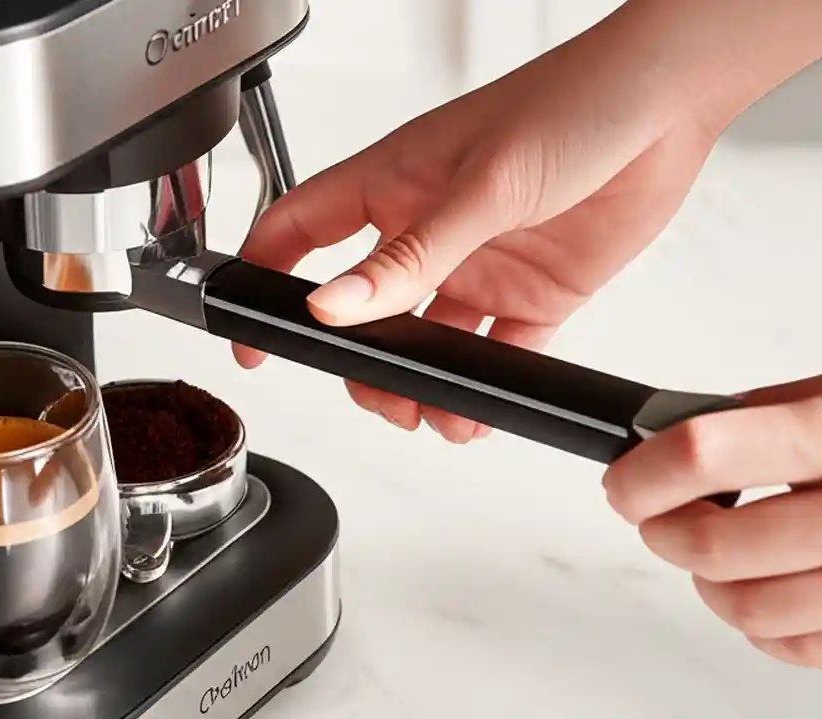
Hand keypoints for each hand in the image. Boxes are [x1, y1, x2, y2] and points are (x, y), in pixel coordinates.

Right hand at [235, 6, 722, 441]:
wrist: (671, 103)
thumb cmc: (570, 102)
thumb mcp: (480, 185)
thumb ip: (407, 258)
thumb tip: (333, 307)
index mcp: (392, 184)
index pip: (298, 232)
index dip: (262, 279)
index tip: (250, 332)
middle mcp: (428, 227)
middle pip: (362, 307)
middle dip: (357, 357)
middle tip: (371, 391)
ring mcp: (479, 262)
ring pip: (427, 341)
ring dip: (421, 382)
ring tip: (430, 412)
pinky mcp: (534, 290)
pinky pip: (499, 353)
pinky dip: (486, 388)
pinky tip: (481, 407)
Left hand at [604, 376, 821, 667]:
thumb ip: (763, 417)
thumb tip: (669, 440)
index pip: (703, 454)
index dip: (643, 475)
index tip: (625, 483)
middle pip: (721, 546)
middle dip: (667, 535)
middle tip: (657, 518)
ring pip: (754, 610)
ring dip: (710, 587)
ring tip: (710, 556)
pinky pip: (803, 647)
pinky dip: (766, 627)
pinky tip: (770, 588)